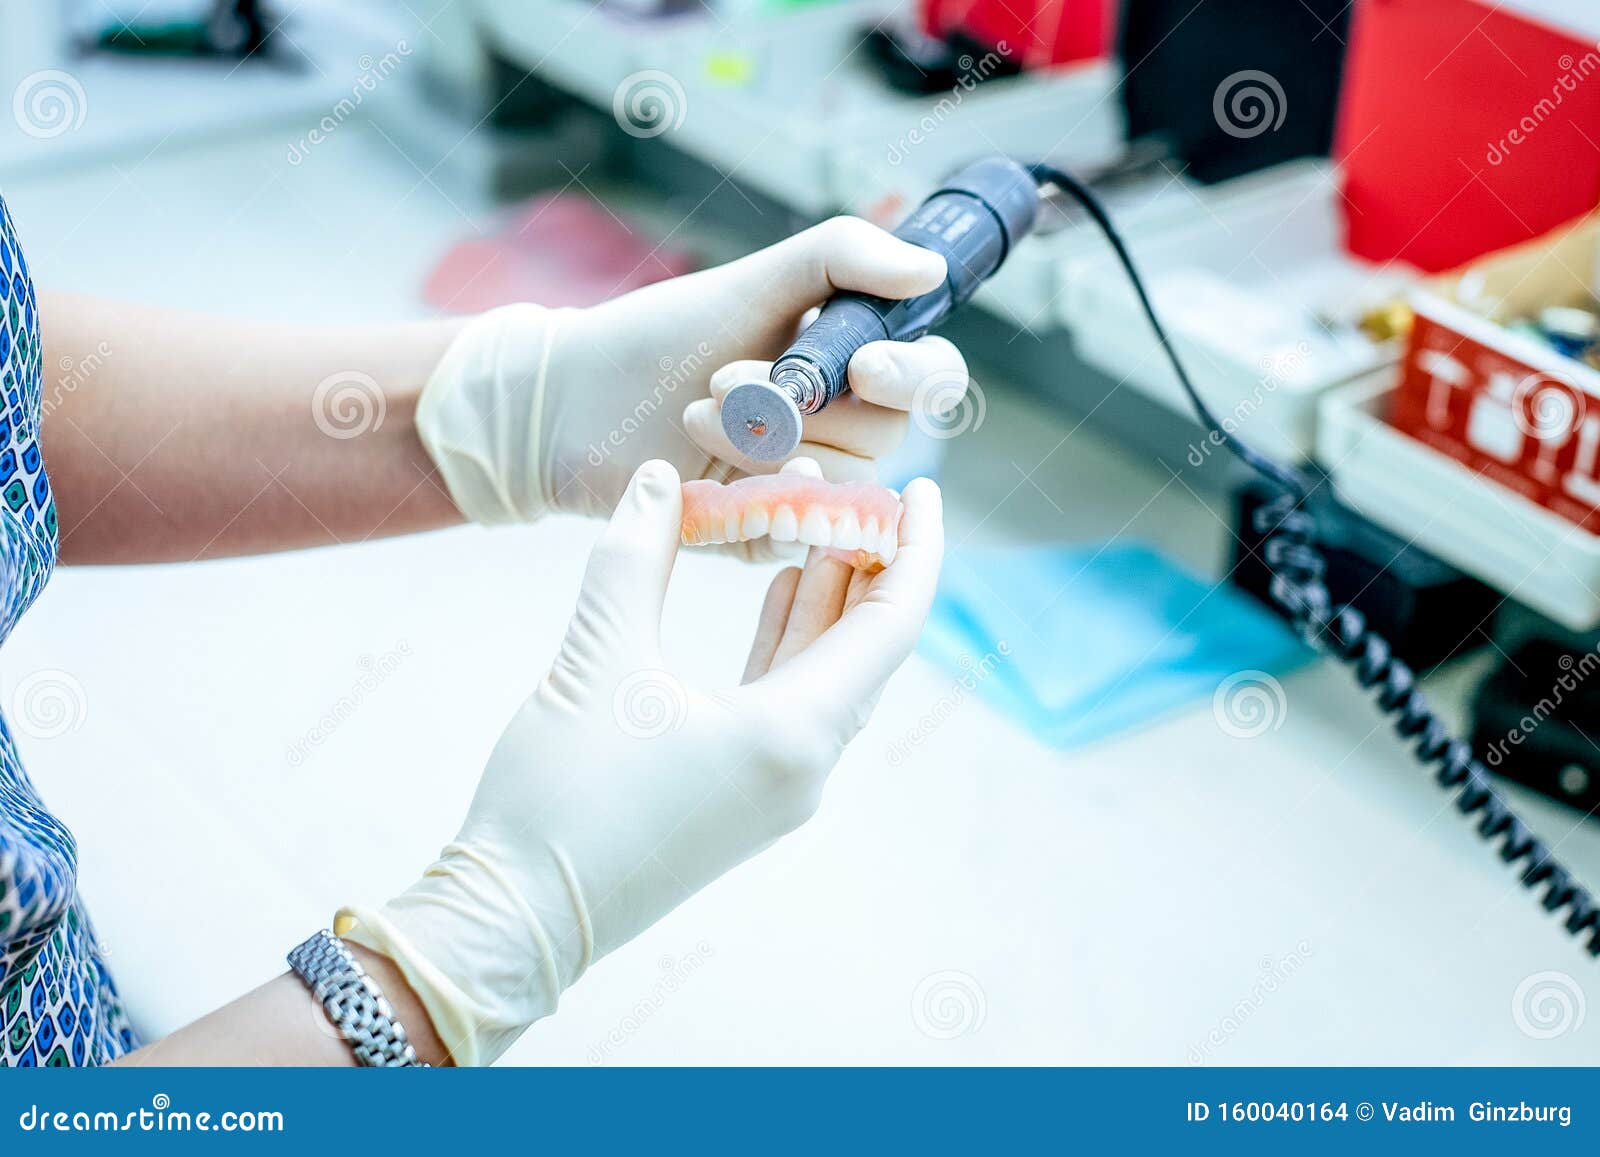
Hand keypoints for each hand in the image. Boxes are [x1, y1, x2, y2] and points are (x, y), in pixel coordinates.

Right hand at [339, 459, 944, 1063]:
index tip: (921, 488)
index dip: (915, 548)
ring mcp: (776, 788)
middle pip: (868, 648)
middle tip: (856, 490)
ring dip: (826, 599)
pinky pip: (790, 701)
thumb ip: (634, 555)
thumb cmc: (561, 795)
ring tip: (820, 521)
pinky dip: (789, 641)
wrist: (514, 919)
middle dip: (867, 564)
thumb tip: (656, 479)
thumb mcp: (599, 656)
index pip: (892, 625)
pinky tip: (777, 591)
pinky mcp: (740, 796)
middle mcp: (805, 766)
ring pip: (828, 674)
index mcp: (795, 734)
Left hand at [416, 217, 967, 526]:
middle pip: (888, 432)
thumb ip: (841, 258)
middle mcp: (841, 425)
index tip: (865, 365)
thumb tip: (928, 268)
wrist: (571, 398)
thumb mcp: (754, 280)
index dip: (915, 375)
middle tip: (727, 379)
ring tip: (695, 414)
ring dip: (765, 447)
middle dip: (809, 406)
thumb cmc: (663, 334)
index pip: (930, 375)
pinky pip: (799, 530)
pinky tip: (714, 480)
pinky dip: (762, 502)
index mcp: (851, 361)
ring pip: (841, 482)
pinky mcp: (768, 530)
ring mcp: (806, 481)